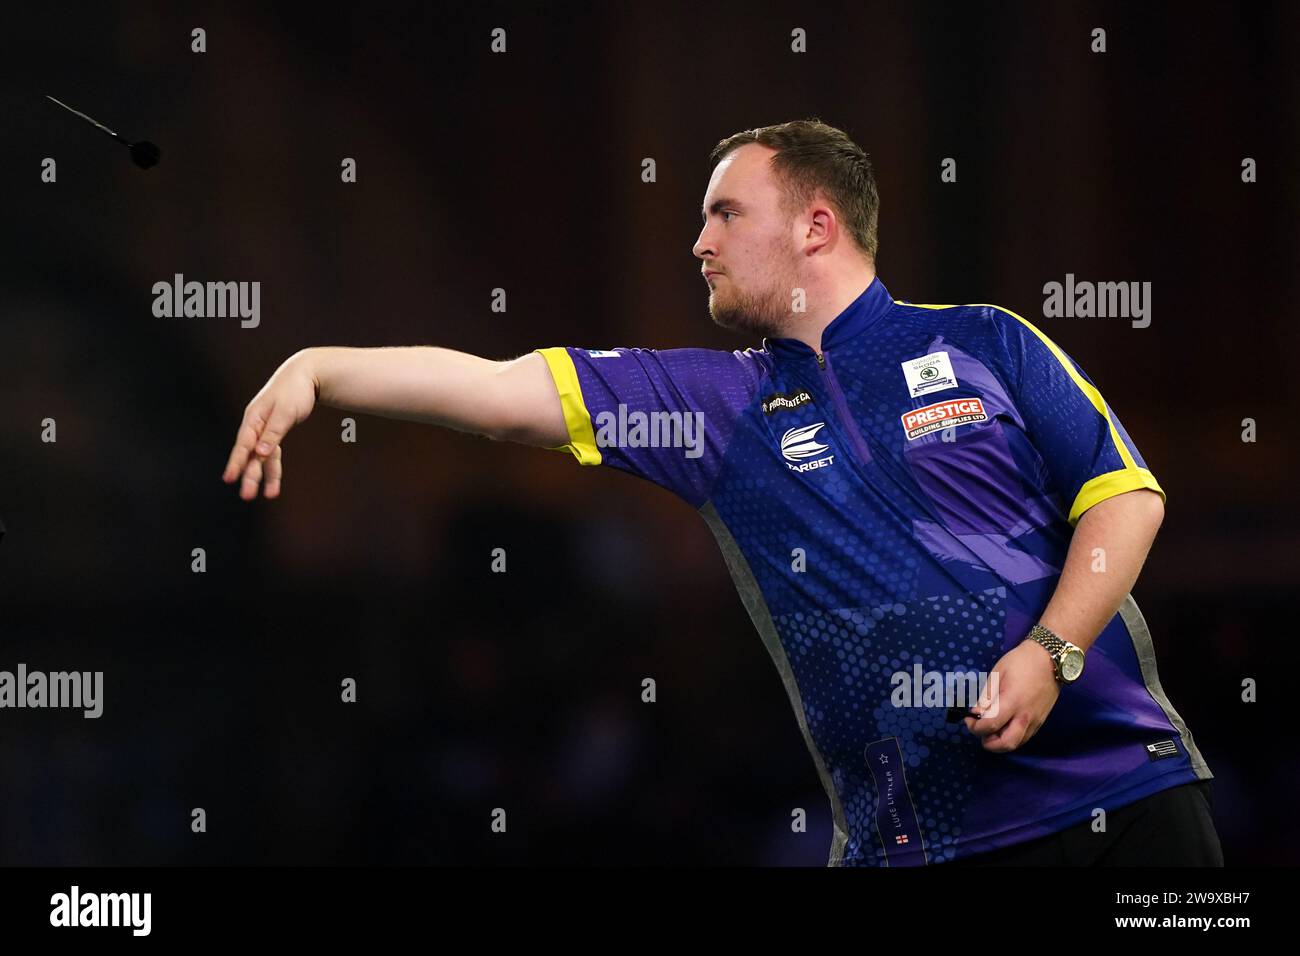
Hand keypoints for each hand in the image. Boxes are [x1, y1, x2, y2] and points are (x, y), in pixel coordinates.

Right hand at [222, 350, 318, 499]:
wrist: (304, 375)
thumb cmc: (294, 390)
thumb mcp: (285, 412)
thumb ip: (272, 433)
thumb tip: (259, 453)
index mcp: (253, 418)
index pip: (243, 444)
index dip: (236, 462)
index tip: (229, 478)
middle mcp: (255, 426)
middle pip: (250, 454)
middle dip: (249, 475)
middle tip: (247, 496)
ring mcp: (264, 431)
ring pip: (261, 458)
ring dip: (264, 476)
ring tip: (269, 495)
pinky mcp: (274, 433)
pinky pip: (272, 454)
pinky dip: (274, 468)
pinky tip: (273, 485)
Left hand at [963, 639, 1060, 752]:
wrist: (1050, 659)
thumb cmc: (1021, 662)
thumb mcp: (998, 673)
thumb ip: (986, 696)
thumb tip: (976, 713)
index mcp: (1012, 702)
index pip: (991, 725)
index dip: (975, 727)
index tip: (969, 719)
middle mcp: (1025, 716)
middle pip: (1006, 744)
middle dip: (989, 743)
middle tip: (979, 730)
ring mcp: (1036, 721)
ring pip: (1017, 744)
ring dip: (1000, 742)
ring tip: (990, 729)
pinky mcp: (1041, 721)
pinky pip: (1025, 737)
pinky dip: (1012, 737)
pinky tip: (1004, 726)